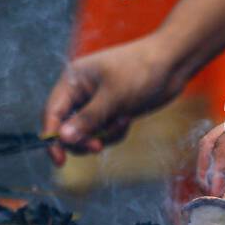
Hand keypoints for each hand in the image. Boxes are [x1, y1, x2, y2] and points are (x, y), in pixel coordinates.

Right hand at [42, 35, 180, 165]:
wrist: (172, 63)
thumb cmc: (140, 71)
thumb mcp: (113, 97)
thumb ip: (87, 119)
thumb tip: (62, 138)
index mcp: (73, 80)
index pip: (52, 112)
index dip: (52, 137)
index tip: (59, 161)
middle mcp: (81, 92)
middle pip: (67, 127)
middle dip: (82, 139)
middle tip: (98, 146)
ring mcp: (96, 102)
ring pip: (87, 133)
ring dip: (103, 136)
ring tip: (122, 122)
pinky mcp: (112, 111)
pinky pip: (104, 133)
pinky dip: (114, 133)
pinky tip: (127, 120)